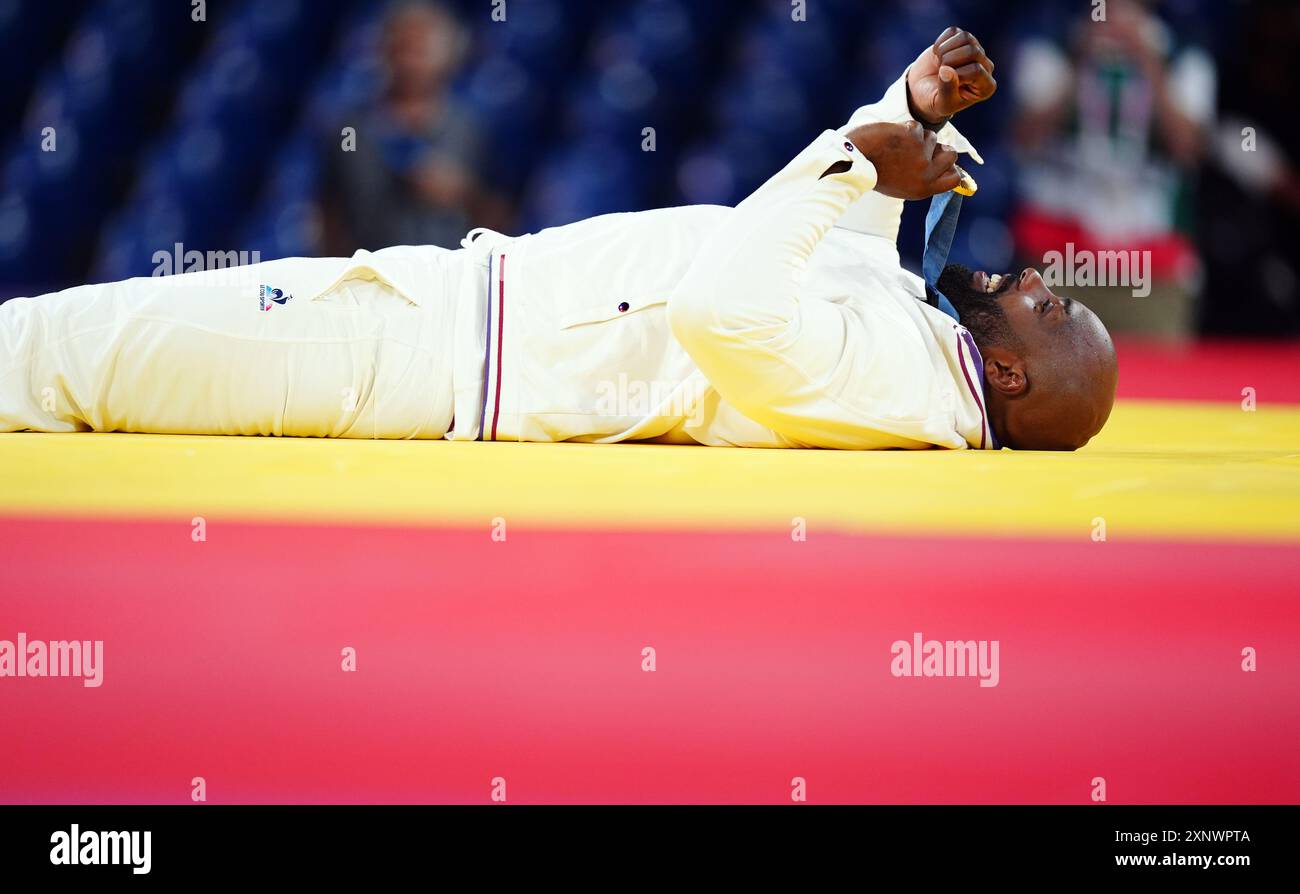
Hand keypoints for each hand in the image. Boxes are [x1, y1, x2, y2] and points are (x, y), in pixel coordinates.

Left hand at [846, 121, 961, 199]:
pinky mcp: (914, 137)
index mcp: (923, 189)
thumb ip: (924, 178)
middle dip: (939, 147)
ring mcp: (921, 155)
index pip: (954, 179)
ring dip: (917, 137)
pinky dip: (905, 129)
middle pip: (951, 154)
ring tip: (897, 146)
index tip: (944, 162)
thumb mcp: (903, 186)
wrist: (854, 159)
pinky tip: (891, 137)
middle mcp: (926, 174)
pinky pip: (917, 127)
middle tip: (922, 147)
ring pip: (932, 137)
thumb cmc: (876, 172)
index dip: (951, 168)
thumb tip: (948, 166)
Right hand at [906, 26, 996, 124]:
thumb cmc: (934, 101)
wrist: (923, 90)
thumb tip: (947, 70)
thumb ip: (947, 91)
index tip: (945, 84)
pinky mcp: (962, 40)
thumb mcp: (941, 104)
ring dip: (944, 50)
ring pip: (965, 37)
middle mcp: (985, 67)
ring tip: (939, 63)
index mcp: (985, 87)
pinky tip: (937, 55)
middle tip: (940, 71)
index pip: (976, 71)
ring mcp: (975, 50)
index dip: (956, 75)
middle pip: (973, 51)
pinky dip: (940, 42)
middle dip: (949, 60)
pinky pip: (953, 32)